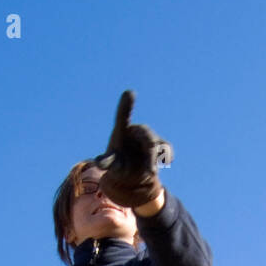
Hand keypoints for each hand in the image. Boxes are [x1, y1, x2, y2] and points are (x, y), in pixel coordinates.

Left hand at [93, 90, 172, 209]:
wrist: (131, 171)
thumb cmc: (117, 163)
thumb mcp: (111, 164)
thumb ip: (106, 162)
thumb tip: (98, 163)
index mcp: (122, 129)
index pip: (123, 115)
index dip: (126, 104)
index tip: (130, 92)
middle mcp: (137, 130)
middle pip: (147, 135)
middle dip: (150, 151)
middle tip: (150, 170)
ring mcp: (149, 136)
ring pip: (158, 143)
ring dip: (156, 158)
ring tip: (150, 172)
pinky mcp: (160, 145)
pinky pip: (167, 148)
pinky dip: (168, 155)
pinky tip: (167, 161)